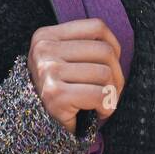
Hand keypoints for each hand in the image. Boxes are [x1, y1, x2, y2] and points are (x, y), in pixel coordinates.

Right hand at [26, 17, 124, 134]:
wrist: (38, 126)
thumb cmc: (60, 90)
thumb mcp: (64, 59)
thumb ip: (85, 46)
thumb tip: (116, 48)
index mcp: (46, 36)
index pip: (96, 27)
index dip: (114, 46)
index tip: (110, 65)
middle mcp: (43, 50)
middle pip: (104, 50)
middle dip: (117, 74)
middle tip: (110, 90)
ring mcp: (48, 71)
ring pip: (104, 73)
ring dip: (112, 92)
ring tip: (103, 102)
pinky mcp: (55, 95)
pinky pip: (99, 95)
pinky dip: (107, 107)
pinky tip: (99, 112)